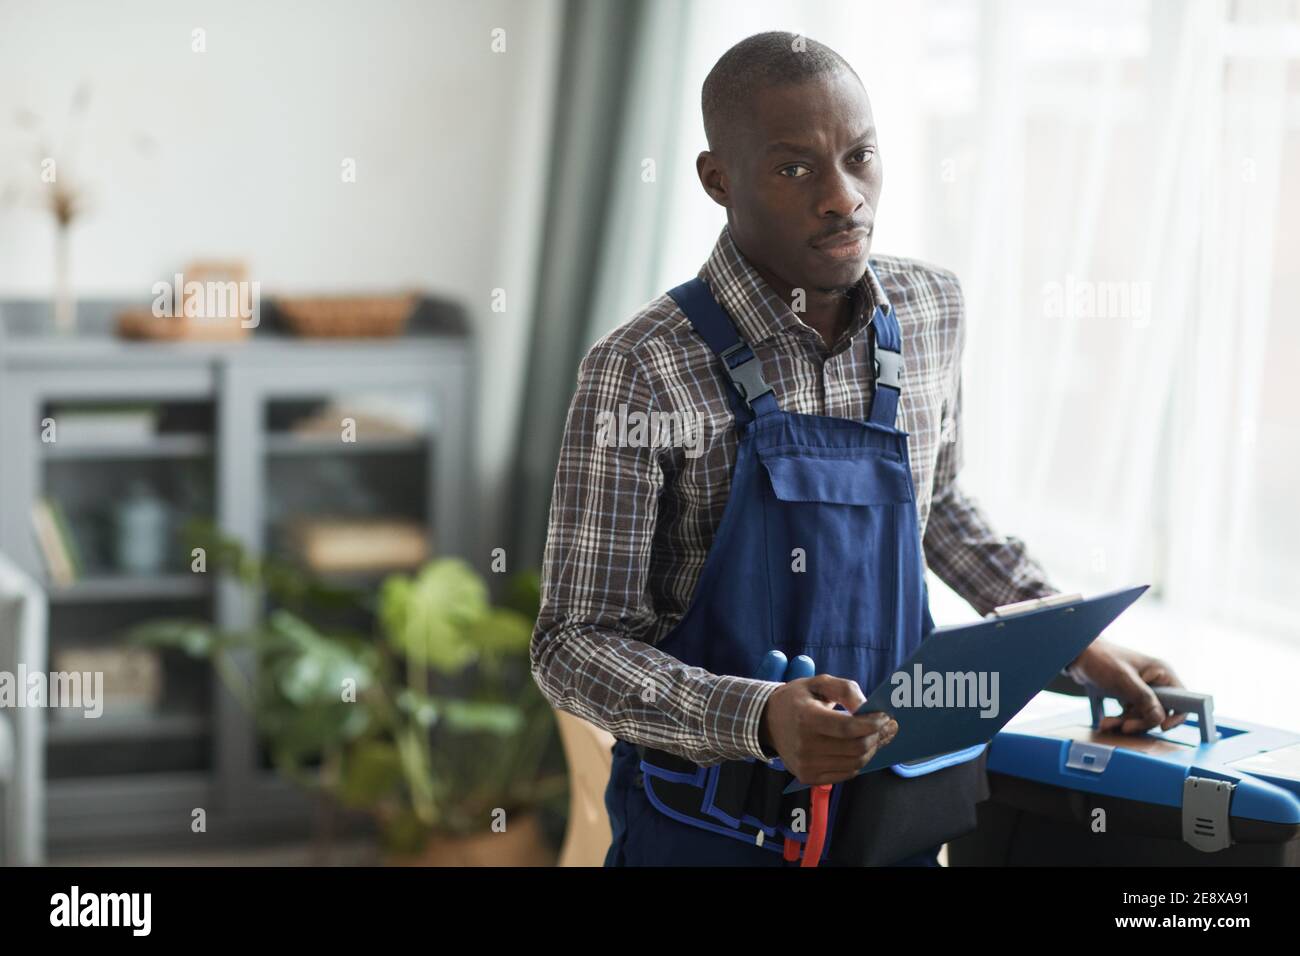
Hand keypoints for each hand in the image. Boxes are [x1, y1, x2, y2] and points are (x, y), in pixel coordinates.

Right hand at [759, 674, 898, 785]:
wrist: (768, 722)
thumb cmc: (797, 699)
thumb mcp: (819, 683)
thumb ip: (845, 689)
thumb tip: (866, 708)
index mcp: (805, 718)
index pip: (847, 728)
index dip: (871, 724)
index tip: (886, 716)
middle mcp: (804, 745)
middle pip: (855, 748)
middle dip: (877, 737)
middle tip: (888, 726)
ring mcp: (805, 765)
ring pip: (854, 764)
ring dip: (872, 750)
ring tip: (878, 737)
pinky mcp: (808, 777)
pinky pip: (846, 774)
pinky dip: (858, 762)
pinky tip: (861, 749)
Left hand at [1068, 639, 1186, 733]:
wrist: (1078, 654)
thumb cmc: (1102, 659)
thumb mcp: (1124, 680)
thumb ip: (1143, 699)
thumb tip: (1160, 719)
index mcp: (1162, 673)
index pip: (1183, 700)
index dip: (1176, 716)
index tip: (1162, 726)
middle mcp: (1156, 682)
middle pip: (1159, 713)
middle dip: (1141, 722)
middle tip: (1124, 727)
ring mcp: (1142, 690)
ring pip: (1143, 716)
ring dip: (1126, 723)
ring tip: (1108, 724)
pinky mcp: (1129, 696)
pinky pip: (1130, 715)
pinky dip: (1119, 720)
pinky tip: (1106, 722)